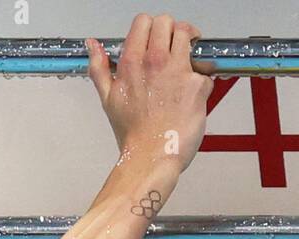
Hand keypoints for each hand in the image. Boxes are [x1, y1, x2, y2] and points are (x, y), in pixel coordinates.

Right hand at [86, 14, 212, 173]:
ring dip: (191, 44)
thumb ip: (99, 67)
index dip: (151, 27)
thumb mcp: (107, 98)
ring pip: (189, 36)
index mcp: (132, 62)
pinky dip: (203, 79)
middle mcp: (155, 62)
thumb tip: (93, 46)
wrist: (151, 157)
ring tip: (190, 59)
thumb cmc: (133, 134)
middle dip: (173, 30)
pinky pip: (205, 70)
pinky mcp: (197, 86)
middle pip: (168, 22)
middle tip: (177, 44)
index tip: (157, 38)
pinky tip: (194, 92)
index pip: (144, 21)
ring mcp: (178, 72)